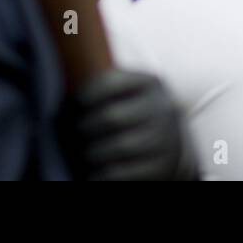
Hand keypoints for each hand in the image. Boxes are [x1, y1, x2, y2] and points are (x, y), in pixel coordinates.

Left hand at [64, 69, 197, 180]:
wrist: (175, 149)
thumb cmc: (140, 115)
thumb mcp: (135, 91)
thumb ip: (110, 83)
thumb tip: (67, 68)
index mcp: (151, 83)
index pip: (111, 82)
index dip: (86, 94)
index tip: (75, 103)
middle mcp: (162, 109)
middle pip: (111, 117)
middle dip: (84, 128)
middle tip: (71, 134)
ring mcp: (165, 139)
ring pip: (117, 147)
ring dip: (91, 153)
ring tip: (82, 153)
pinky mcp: (161, 167)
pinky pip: (122, 172)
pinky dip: (102, 174)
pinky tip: (93, 172)